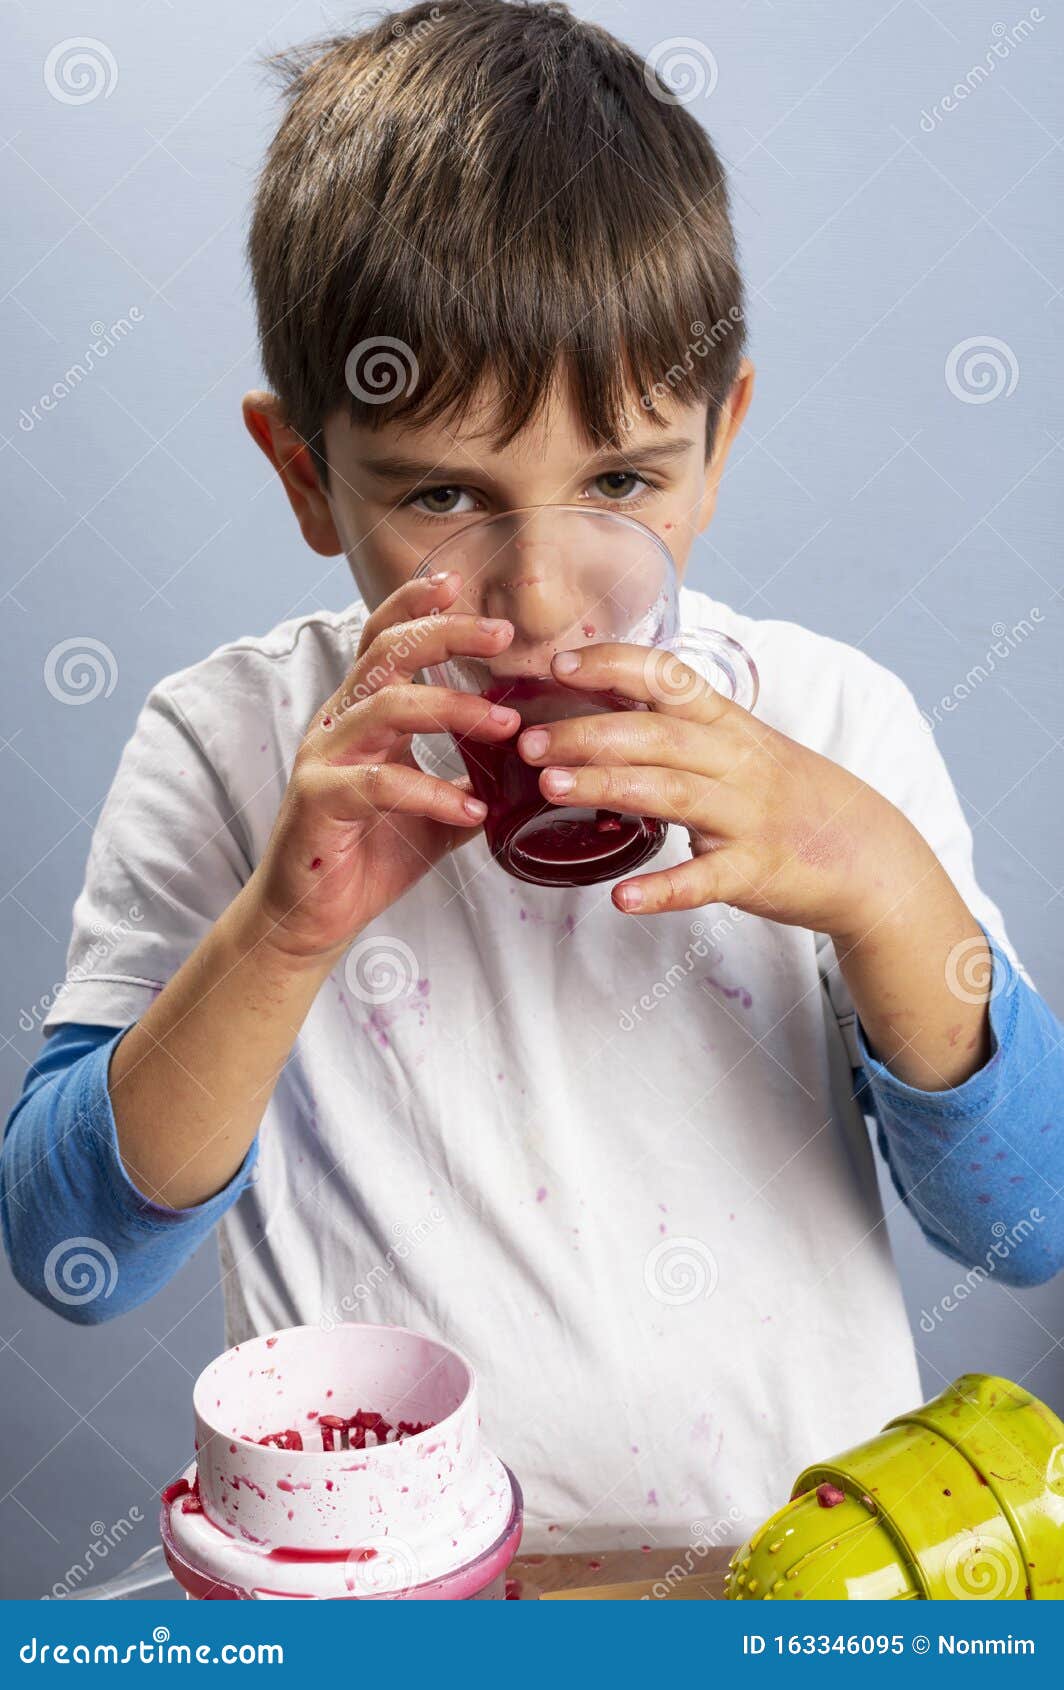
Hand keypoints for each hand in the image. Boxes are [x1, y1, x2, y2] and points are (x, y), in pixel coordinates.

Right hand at [247, 573, 517, 961]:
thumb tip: (533, 767)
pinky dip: (431, 792)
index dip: (415, 606)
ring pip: (386, 707)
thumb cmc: (369, 856)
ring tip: (506, 728)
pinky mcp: (318, 803)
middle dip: (446, 635)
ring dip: (452, 711)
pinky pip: (377, 784)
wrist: (312, 916)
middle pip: (386, 654)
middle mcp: (339, 726)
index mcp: (362, 717)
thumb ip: (474, 780)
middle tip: (502, 634)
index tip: (458, 583)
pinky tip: (471, 810)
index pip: (383, 641)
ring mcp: (324, 761)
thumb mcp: (434, 810)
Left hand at [517, 642, 942, 937]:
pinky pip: (705, 880)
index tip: (560, 664)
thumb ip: (680, 730)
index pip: (669, 678)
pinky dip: (663, 890)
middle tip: (526, 741)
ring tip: (549, 787)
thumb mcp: (741, 747)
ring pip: (670, 794)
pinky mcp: (757, 871)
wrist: (870, 857)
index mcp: (729, 725)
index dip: (614, 666)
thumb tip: (601, 711)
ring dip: (607, 786)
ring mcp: (747, 817)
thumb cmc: (791, 797)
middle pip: (656, 735)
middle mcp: (736, 762)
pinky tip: (622, 898)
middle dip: (587, 733)